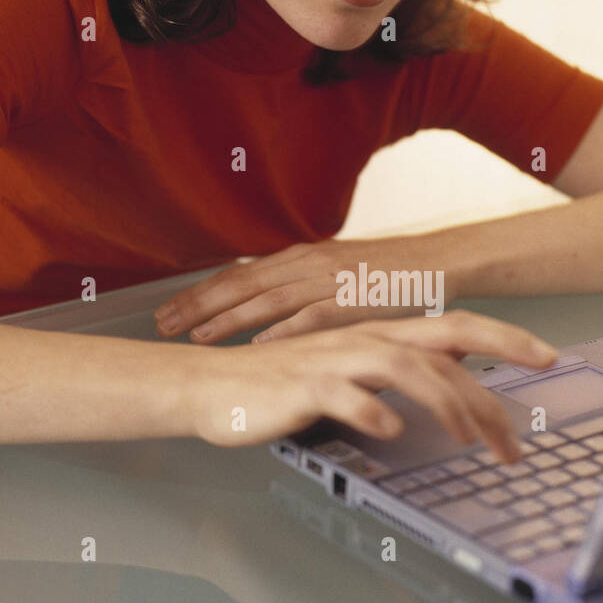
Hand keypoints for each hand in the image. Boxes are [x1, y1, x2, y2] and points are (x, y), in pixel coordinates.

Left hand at [154, 235, 461, 343]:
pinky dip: (284, 330)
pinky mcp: (356, 299)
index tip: (168, 310)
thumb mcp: (335, 272)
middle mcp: (307, 264)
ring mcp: (330, 281)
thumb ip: (299, 289)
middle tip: (163, 325)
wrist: (439, 260)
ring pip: (268, 299)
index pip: (237, 276)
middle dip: (199, 306)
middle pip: (241, 285)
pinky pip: (313, 316)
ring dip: (229, 319)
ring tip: (197, 337)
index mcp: (299, 257)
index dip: (200, 293)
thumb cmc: (388, 273)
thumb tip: (262, 310)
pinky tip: (259, 344)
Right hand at [189, 308, 557, 461]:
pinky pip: (344, 396)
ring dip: (442, 401)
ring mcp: (334, 361)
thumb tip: (455, 383)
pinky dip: (372, 411)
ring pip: (403, 366)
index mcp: (382, 336)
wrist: (209, 385)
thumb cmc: (283, 386)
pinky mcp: (303, 386)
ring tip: (466, 439)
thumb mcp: (353, 375)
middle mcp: (365, 340)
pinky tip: (392, 432)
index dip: (506, 338)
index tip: (550, 357)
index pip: (457, 329)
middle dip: (489, 390)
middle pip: (442, 349)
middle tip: (517, 441)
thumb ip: (401, 373)